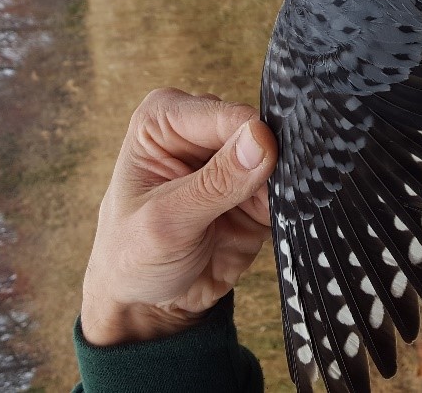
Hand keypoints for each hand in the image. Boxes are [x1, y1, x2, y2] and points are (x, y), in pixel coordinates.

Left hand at [80, 88, 277, 345]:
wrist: (146, 305)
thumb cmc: (132, 257)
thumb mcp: (167, 222)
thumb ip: (216, 182)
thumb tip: (262, 138)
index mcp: (163, 121)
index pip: (228, 116)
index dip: (255, 141)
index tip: (267, 173)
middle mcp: (199, 132)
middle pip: (259, 129)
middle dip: (271, 162)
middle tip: (264, 201)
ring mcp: (231, 161)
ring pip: (280, 157)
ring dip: (283, 184)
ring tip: (267, 214)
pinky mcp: (256, 191)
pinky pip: (288, 186)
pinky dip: (290, 202)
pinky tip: (279, 219)